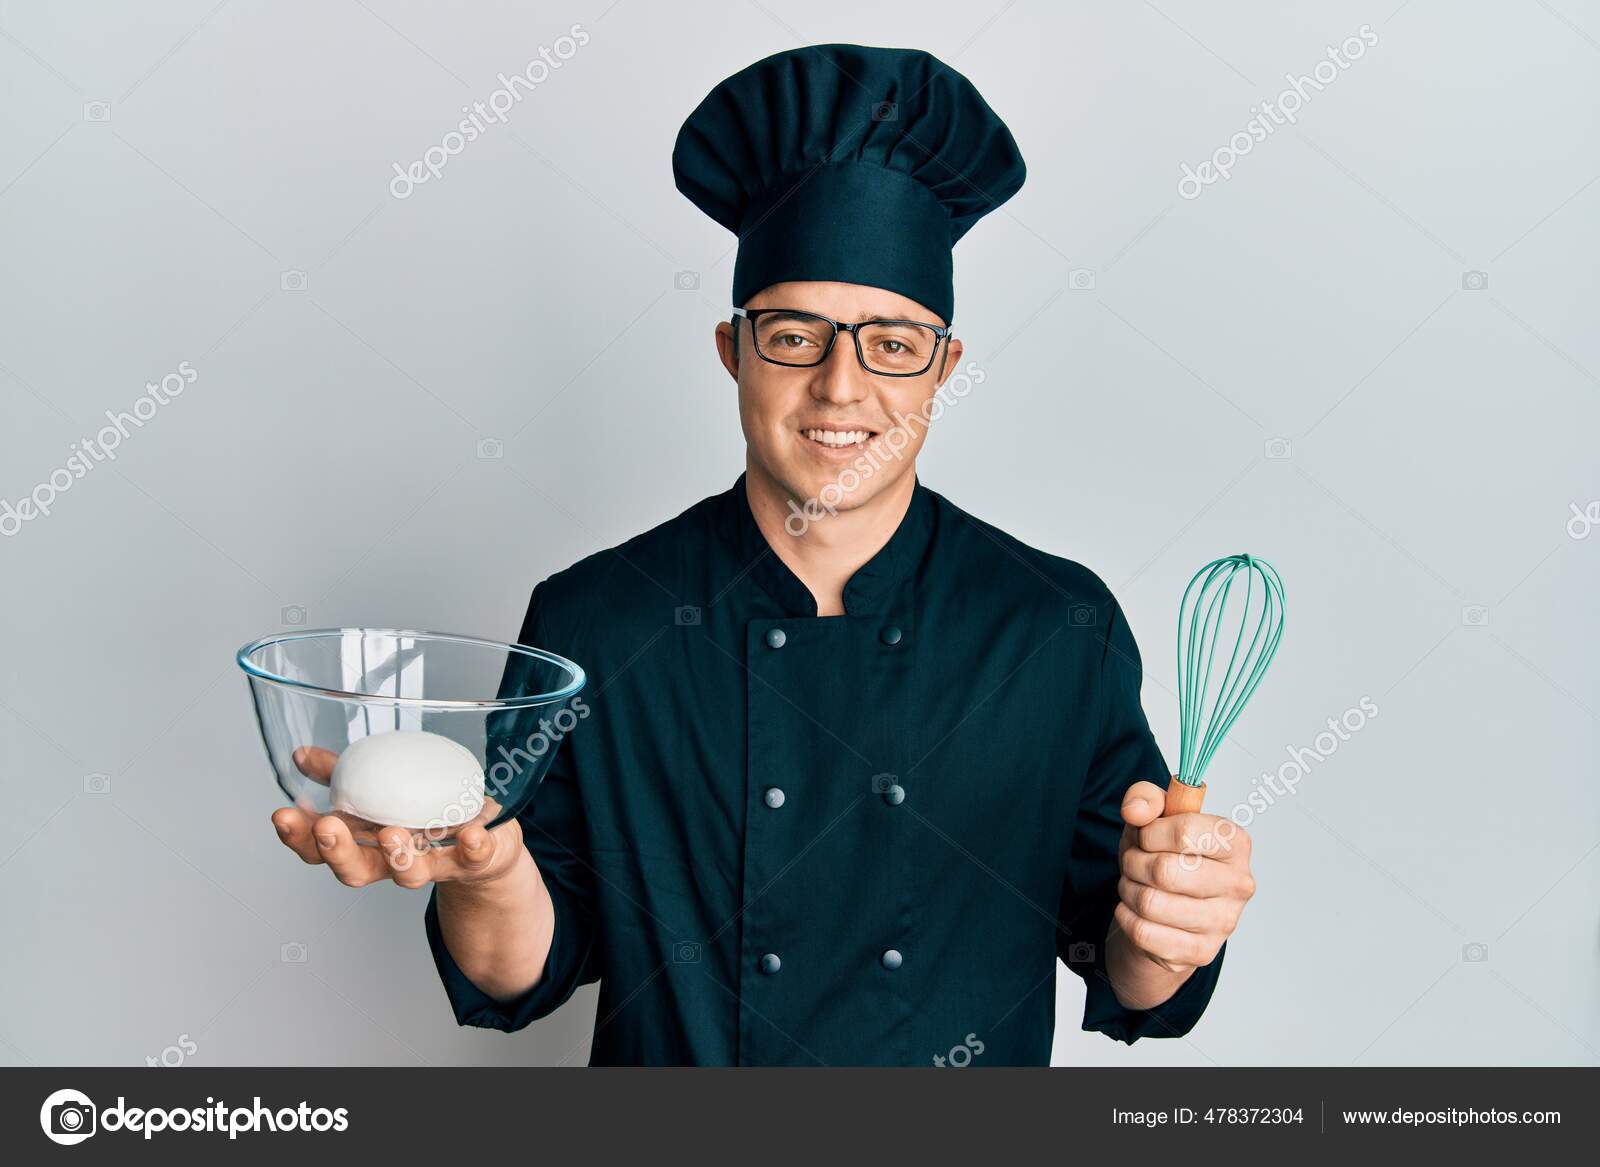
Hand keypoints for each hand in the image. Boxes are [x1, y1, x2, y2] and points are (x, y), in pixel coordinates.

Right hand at [271, 746, 524, 890]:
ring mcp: (434, 863)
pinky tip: (472, 834)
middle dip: (339, 851)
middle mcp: (393, 861)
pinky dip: (472, 848)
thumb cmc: (423, 815)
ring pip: (409, 871)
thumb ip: (341, 774)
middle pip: (357, 869)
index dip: (299, 836)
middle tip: (328, 827)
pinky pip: (473, 857)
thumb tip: (300, 754)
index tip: (281, 815)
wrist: (484, 846)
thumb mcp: (380, 791)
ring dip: (399, 854)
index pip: (321, 848)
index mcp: (365, 843)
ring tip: (392, 832)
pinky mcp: (474, 859)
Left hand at [1114, 779, 1254, 974]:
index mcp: (1236, 842)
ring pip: (1150, 903)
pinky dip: (1127, 917)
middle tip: (1134, 863)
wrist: (1167, 909)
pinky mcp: (1202, 952)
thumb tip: (1135, 811)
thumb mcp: (1152, 818)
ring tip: (1134, 885)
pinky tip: (1135, 910)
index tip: (1146, 836)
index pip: (1185, 831)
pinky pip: (1144, 932)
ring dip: (1128, 890)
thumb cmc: (1164, 856)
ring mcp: (1224, 922)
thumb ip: (1144, 798)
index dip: (1150, 832)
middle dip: (1134, 863)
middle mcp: (1239, 884)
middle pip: (1164, 871)